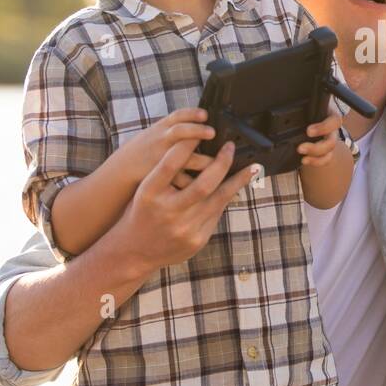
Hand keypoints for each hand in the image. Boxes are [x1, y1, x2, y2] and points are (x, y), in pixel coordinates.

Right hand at [113, 107, 216, 186]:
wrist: (124, 167)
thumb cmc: (149, 145)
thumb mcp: (159, 130)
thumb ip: (179, 124)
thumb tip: (208, 117)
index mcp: (163, 127)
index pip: (178, 116)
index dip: (191, 113)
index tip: (205, 114)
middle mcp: (163, 140)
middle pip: (179, 132)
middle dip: (196, 131)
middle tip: (212, 132)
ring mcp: (163, 158)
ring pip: (184, 159)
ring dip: (201, 160)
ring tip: (216, 162)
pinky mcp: (164, 176)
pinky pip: (180, 180)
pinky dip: (194, 182)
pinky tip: (209, 183)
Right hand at [116, 138, 259, 273]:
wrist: (133, 252)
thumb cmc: (141, 212)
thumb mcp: (145, 190)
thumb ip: (165, 170)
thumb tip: (193, 143)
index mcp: (150, 195)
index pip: (171, 165)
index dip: (187, 146)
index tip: (200, 133)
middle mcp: (167, 213)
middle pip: (203, 185)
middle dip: (222, 163)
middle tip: (231, 147)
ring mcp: (184, 229)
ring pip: (218, 200)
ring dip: (237, 181)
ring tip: (252, 167)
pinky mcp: (197, 240)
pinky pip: (217, 214)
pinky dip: (226, 197)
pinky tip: (237, 186)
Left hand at [296, 105, 342, 167]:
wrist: (306, 115)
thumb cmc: (306, 108)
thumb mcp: (305, 106)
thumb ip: (299, 106)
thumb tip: (285, 105)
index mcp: (329, 114)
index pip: (334, 121)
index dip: (324, 128)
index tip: (308, 131)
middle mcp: (332, 128)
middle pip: (332, 141)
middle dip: (316, 147)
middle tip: (300, 148)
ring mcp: (330, 140)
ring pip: (329, 152)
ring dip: (316, 157)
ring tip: (303, 158)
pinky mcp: (326, 150)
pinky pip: (326, 159)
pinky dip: (316, 162)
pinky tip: (304, 161)